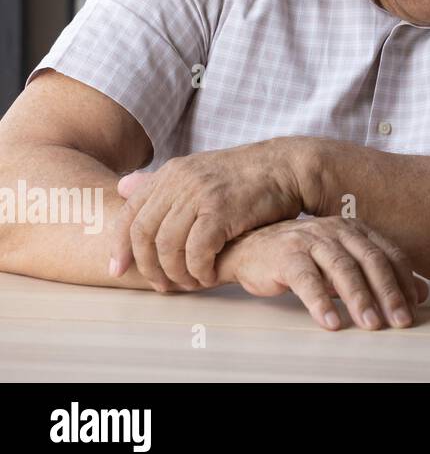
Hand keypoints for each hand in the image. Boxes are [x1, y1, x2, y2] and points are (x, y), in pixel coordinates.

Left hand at [109, 137, 314, 290]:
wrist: (288, 167)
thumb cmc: (247, 177)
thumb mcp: (199, 172)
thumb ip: (162, 183)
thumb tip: (123, 187)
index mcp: (170, 172)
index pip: (129, 213)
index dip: (119, 246)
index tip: (118, 271)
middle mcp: (180, 180)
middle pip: (144, 234)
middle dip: (147, 267)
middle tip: (161, 286)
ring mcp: (200, 193)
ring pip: (168, 246)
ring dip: (177, 273)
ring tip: (191, 283)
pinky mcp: (221, 209)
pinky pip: (197, 251)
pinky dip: (199, 270)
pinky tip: (209, 276)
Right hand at [216, 216, 427, 330]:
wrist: (250, 248)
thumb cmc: (301, 258)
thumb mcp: (345, 265)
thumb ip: (379, 277)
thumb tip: (421, 294)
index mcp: (355, 230)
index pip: (389, 254)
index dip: (404, 281)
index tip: (415, 308)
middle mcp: (337, 231)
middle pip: (371, 261)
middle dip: (389, 292)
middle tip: (401, 320)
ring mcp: (311, 241)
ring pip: (342, 269)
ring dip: (360, 299)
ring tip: (371, 324)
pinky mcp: (286, 256)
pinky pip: (307, 280)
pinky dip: (320, 303)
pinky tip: (331, 322)